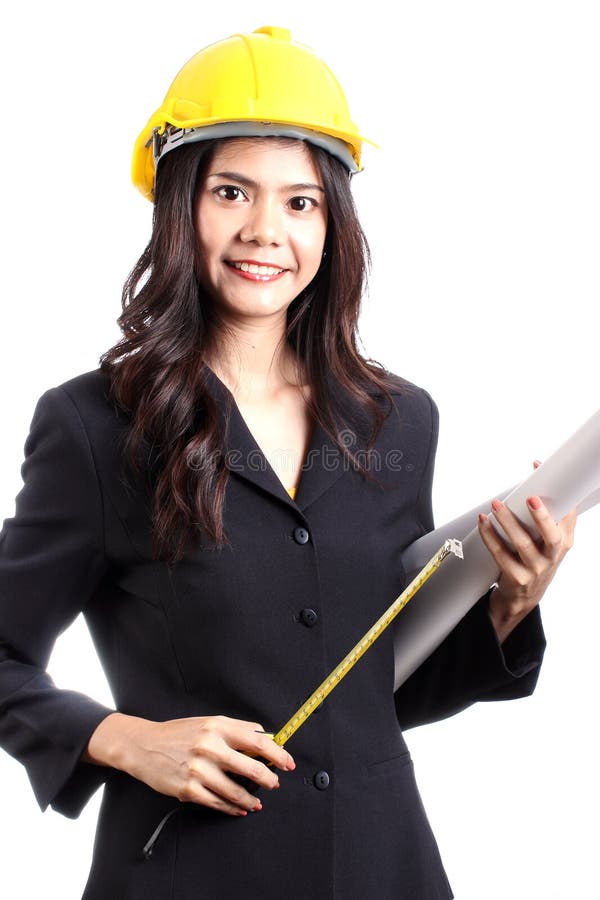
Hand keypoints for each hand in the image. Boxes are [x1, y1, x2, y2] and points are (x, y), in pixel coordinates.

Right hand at [84, 713, 294, 816]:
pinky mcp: (188, 789)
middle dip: (268, 779)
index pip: (257, 741)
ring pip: (235, 790)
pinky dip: (232, 808)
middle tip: (275, 783)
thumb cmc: (178, 733)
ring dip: (251, 799)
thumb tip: (264, 735)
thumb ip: (236, 728)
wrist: (144, 746)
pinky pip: (217, 802)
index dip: (277, 754)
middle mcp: (209, 747)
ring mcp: (198, 770)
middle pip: (250, 768)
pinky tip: (239, 808)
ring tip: (258, 802)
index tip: (287, 762)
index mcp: (217, 727)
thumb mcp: (207, 722)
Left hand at [477, 473, 575, 642]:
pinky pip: (500, 555)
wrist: (523, 596)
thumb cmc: (536, 559)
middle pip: (552, 536)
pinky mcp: (516, 578)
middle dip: (542, 516)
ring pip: (523, 545)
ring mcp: (536, 570)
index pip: (567, 516)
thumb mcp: (549, 541)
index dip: (559, 496)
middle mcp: (553, 557)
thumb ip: (548, 515)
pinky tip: (483, 522)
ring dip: (508, 522)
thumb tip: (537, 474)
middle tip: (530, 497)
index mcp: (564, 542)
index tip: (541, 471)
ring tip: (496, 504)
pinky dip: (490, 537)